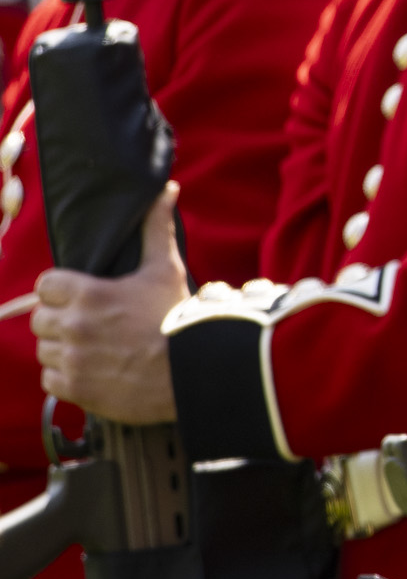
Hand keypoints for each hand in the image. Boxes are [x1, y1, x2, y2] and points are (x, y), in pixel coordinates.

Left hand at [33, 183, 185, 423]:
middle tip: (89, 326)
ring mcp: (73, 359)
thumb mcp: (166, 270)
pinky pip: (49, 380)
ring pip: (44, 350)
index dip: (61, 291)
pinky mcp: (76, 388)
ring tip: (92, 350)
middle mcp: (73, 326)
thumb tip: (166, 190)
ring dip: (63, 350)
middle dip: (60, 321)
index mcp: (88, 294)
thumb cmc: (178, 317)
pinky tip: (91, 372)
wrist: (194, 371)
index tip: (81, 298)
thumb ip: (156, 229)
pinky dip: (65, 378)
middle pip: (40, 320)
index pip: (45, 286)